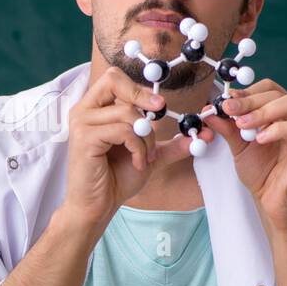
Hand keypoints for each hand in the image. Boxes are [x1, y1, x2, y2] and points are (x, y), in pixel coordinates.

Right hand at [62, 67, 206, 232]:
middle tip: (159, 111)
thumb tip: (204, 133)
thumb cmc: (116, 179)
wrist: (98, 206)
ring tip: (146, 157)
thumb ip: (171, 143)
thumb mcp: (149, 155)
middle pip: (113, 79)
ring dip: (146, 138)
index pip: (115, 79)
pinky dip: (138, 148)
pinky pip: (122, 131)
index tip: (159, 106)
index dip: (139, 87)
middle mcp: (84, 110)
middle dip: (141, 95)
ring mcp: (82, 123)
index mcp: (95, 108)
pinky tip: (137, 163)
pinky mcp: (84, 138)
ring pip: (126, 113)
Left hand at [202, 79, 286, 230]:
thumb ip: (227, 127)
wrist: (271, 203)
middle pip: (279, 95)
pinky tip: (260, 139)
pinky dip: (277, 130)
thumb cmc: (260, 173)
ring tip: (242, 125)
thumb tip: (209, 110)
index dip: (248, 91)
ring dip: (263, 112)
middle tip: (229, 109)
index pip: (270, 90)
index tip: (227, 100)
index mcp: (282, 114)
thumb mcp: (238, 146)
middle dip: (250, 101)